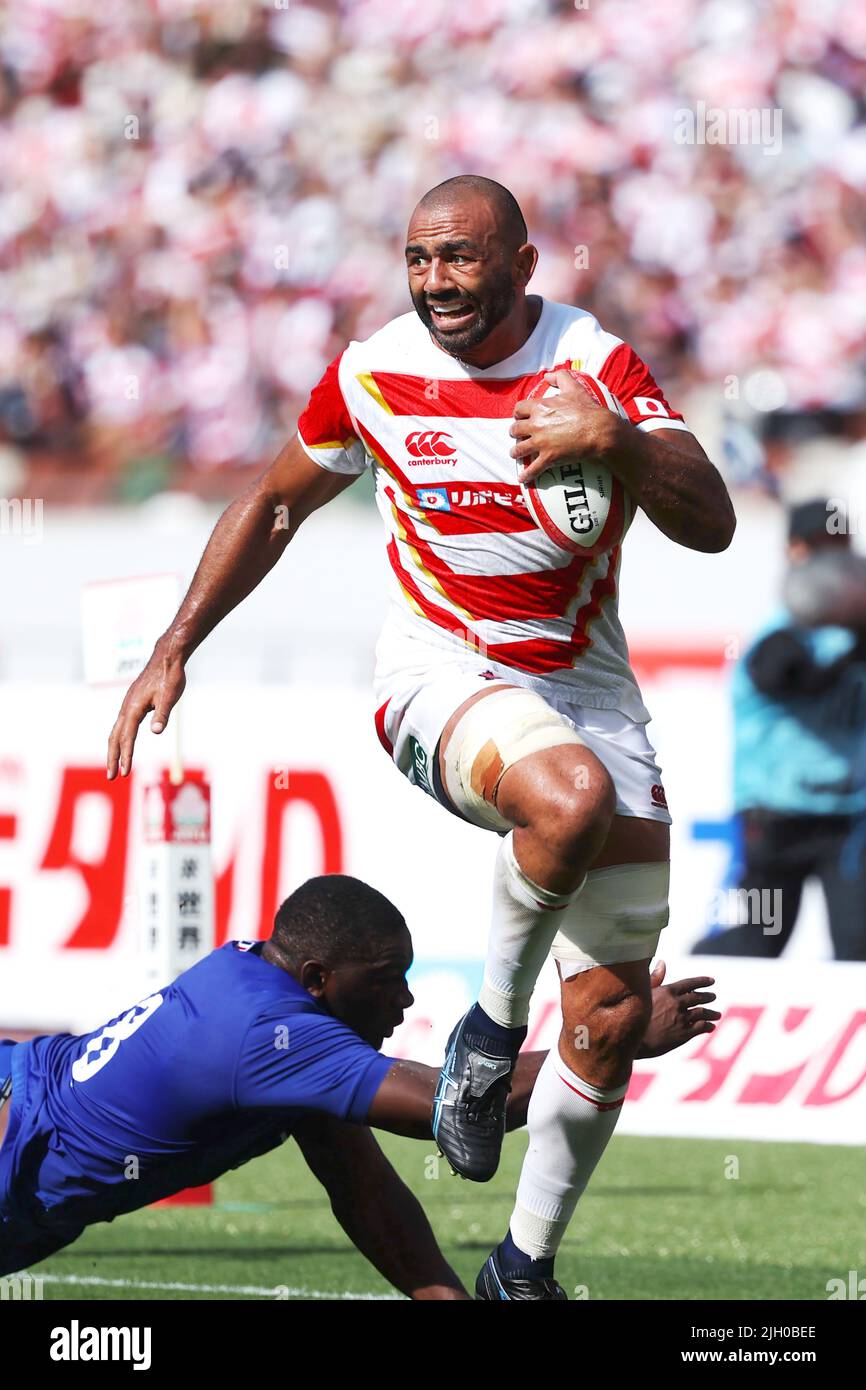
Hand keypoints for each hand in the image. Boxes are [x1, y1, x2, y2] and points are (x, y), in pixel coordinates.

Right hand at [106, 638, 186, 779]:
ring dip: (115, 749)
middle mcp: (126, 707)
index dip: (126, 756)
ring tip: (115, 765)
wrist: (167, 658)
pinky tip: (124, 744)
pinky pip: (122, 724)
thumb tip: (155, 732)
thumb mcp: (170, 697)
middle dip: (113, 758)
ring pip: (116, 731)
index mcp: (133, 708)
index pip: (127, 738)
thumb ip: (162, 715)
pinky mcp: (132, 702)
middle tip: (111, 777)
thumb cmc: (170, 676)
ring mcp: (128, 704)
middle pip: (115, 737)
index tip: (125, 773)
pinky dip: (119, 738)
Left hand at [510, 369, 622, 484]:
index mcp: (540, 407)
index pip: (518, 409)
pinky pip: (532, 469)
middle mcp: (536, 424)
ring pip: (518, 449)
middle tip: (518, 436)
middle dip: (515, 433)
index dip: (518, 414)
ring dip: (516, 452)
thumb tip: (547, 376)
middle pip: (515, 430)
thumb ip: (560, 377)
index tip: (520, 418)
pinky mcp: (548, 458)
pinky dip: (526, 475)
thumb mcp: (574, 387)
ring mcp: (541, 442)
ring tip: (516, 454)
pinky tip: (523, 478)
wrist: (599, 430)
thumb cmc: (587, 409)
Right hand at [640, 961, 719, 1058]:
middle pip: (699, 998)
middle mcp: (677, 1003)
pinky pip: (701, 1028)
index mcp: (668, 991)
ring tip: (716, 1014)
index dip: (702, 981)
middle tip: (713, 996)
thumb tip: (663, 963)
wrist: (631, 1038)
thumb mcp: (643, 992)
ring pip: (703, 1013)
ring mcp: (681, 1019)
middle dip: (708, 997)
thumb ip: (655, 977)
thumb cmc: (633, 1013)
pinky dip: (708, 1026)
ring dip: (712, 1013)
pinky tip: (710, 1026)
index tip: (711, 981)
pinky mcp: (683, 1034)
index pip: (690, 983)